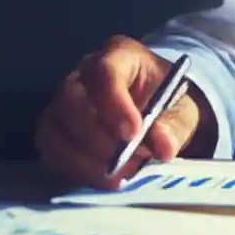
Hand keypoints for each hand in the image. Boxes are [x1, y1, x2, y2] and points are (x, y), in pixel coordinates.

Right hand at [36, 35, 215, 188]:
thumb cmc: (167, 101)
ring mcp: (62, 103)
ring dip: (85, 160)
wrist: (155, 110)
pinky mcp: (54, 133)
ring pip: (53, 130)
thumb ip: (175, 126)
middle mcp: (82, 75)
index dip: (114, 104)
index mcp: (119, 55)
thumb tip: (163, 148)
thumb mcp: (183, 109)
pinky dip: (75, 171)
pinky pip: (51, 153)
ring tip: (120, 175)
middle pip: (70, 100)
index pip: (104, 71)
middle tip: (126, 161)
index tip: (133, 134)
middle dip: (96, 137)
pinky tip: (103, 178)